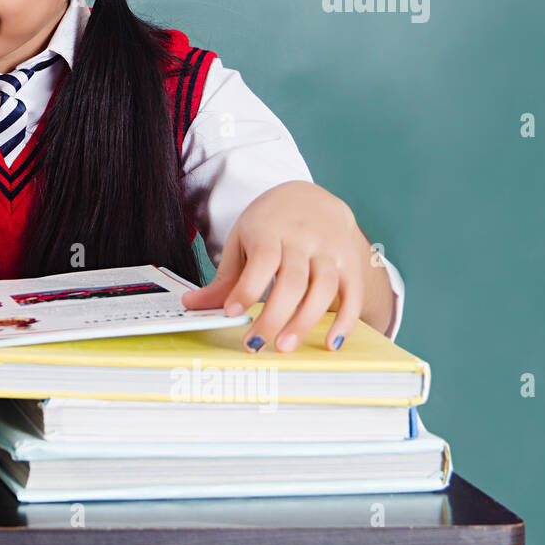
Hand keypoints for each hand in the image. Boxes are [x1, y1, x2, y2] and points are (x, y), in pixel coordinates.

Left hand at [180, 181, 363, 353]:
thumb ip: (223, 278)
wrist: (310, 197)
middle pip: (292, 280)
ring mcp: (330, 251)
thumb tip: (192, 304)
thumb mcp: (241, 242)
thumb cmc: (269, 224)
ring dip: (306, 321)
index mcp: (270, 230)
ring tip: (285, 347)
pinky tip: (330, 343)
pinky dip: (346, 321)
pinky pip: (352, 293)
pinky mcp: (349, 264)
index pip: (261, 261)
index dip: (248, 288)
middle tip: (256, 344)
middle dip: (274, 315)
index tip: (232, 313)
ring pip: (323, 288)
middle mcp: (303, 239)